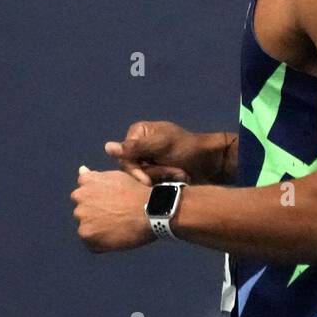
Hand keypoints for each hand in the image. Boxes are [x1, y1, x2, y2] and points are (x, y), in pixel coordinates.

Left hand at [70, 165, 153, 252]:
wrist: (151, 211)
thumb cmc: (138, 193)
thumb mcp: (119, 176)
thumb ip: (97, 176)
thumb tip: (81, 169)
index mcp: (87, 180)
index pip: (83, 192)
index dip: (98, 200)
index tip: (111, 203)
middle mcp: (80, 196)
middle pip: (82, 209)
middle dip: (95, 214)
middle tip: (116, 216)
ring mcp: (82, 215)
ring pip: (85, 225)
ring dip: (97, 228)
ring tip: (118, 227)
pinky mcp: (86, 233)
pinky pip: (90, 242)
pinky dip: (101, 242)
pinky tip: (116, 237)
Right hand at [105, 120, 227, 185]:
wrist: (210, 160)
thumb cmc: (186, 147)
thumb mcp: (161, 145)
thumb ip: (135, 148)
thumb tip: (107, 147)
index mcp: (137, 133)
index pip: (124, 158)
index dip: (136, 170)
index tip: (148, 180)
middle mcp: (138, 146)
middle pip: (131, 170)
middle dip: (154, 174)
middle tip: (173, 173)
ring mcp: (146, 160)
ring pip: (141, 178)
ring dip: (161, 178)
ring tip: (179, 174)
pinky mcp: (154, 172)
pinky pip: (150, 183)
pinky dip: (164, 182)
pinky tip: (177, 178)